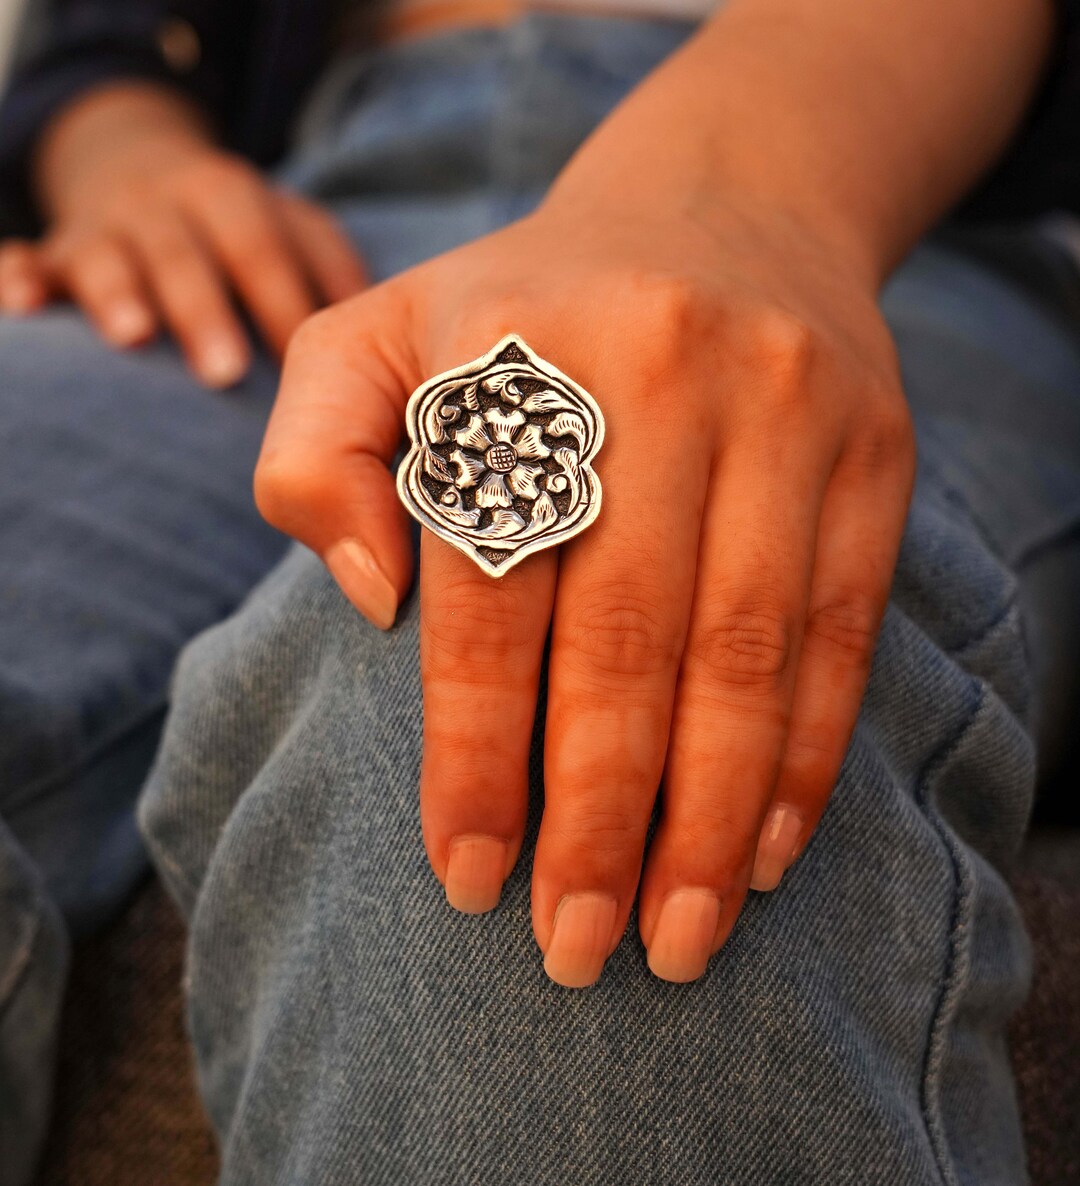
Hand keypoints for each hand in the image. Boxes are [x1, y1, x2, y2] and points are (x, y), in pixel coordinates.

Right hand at [0, 83, 366, 386]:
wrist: (142, 168)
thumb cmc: (239, 229)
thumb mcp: (290, 232)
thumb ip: (329, 277)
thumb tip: (389, 347)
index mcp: (236, 201)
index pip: (267, 250)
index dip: (286, 303)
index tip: (312, 373)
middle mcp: (171, 206)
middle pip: (192, 252)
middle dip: (210, 308)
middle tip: (228, 373)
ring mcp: (110, 226)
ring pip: (110, 253)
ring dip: (120, 291)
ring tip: (133, 337)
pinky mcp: (57, 249)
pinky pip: (32, 259)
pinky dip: (19, 278)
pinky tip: (19, 306)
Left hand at [253, 190, 914, 986]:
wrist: (719, 208)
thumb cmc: (522, 311)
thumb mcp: (373, 337)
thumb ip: (314, 456)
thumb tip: (371, 600)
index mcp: (519, 357)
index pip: (491, 591)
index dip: (480, 752)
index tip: (469, 879)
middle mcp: (663, 374)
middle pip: (628, 641)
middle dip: (599, 818)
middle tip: (574, 947)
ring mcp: (787, 411)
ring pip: (746, 652)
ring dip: (707, 818)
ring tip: (673, 940)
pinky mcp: (873, 453)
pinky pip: (842, 629)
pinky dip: (801, 754)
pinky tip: (758, 850)